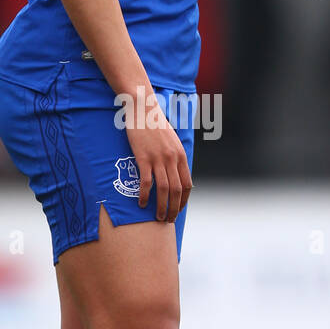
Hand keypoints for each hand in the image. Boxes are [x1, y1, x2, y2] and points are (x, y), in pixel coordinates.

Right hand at [125, 94, 191, 222]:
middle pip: (176, 191)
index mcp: (181, 155)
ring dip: (161, 207)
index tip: (177, 210)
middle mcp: (172, 159)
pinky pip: (146, 182)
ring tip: (157, 217)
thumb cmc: (154, 124)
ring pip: (163, 190)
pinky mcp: (143, 158)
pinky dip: (145, 196)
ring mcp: (158, 159)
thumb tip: (174, 172)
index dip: (183, 201)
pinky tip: (142, 204)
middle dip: (173, 209)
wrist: (142, 108)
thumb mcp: (171, 140)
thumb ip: (174, 156)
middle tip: (167, 220)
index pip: (187, 185)